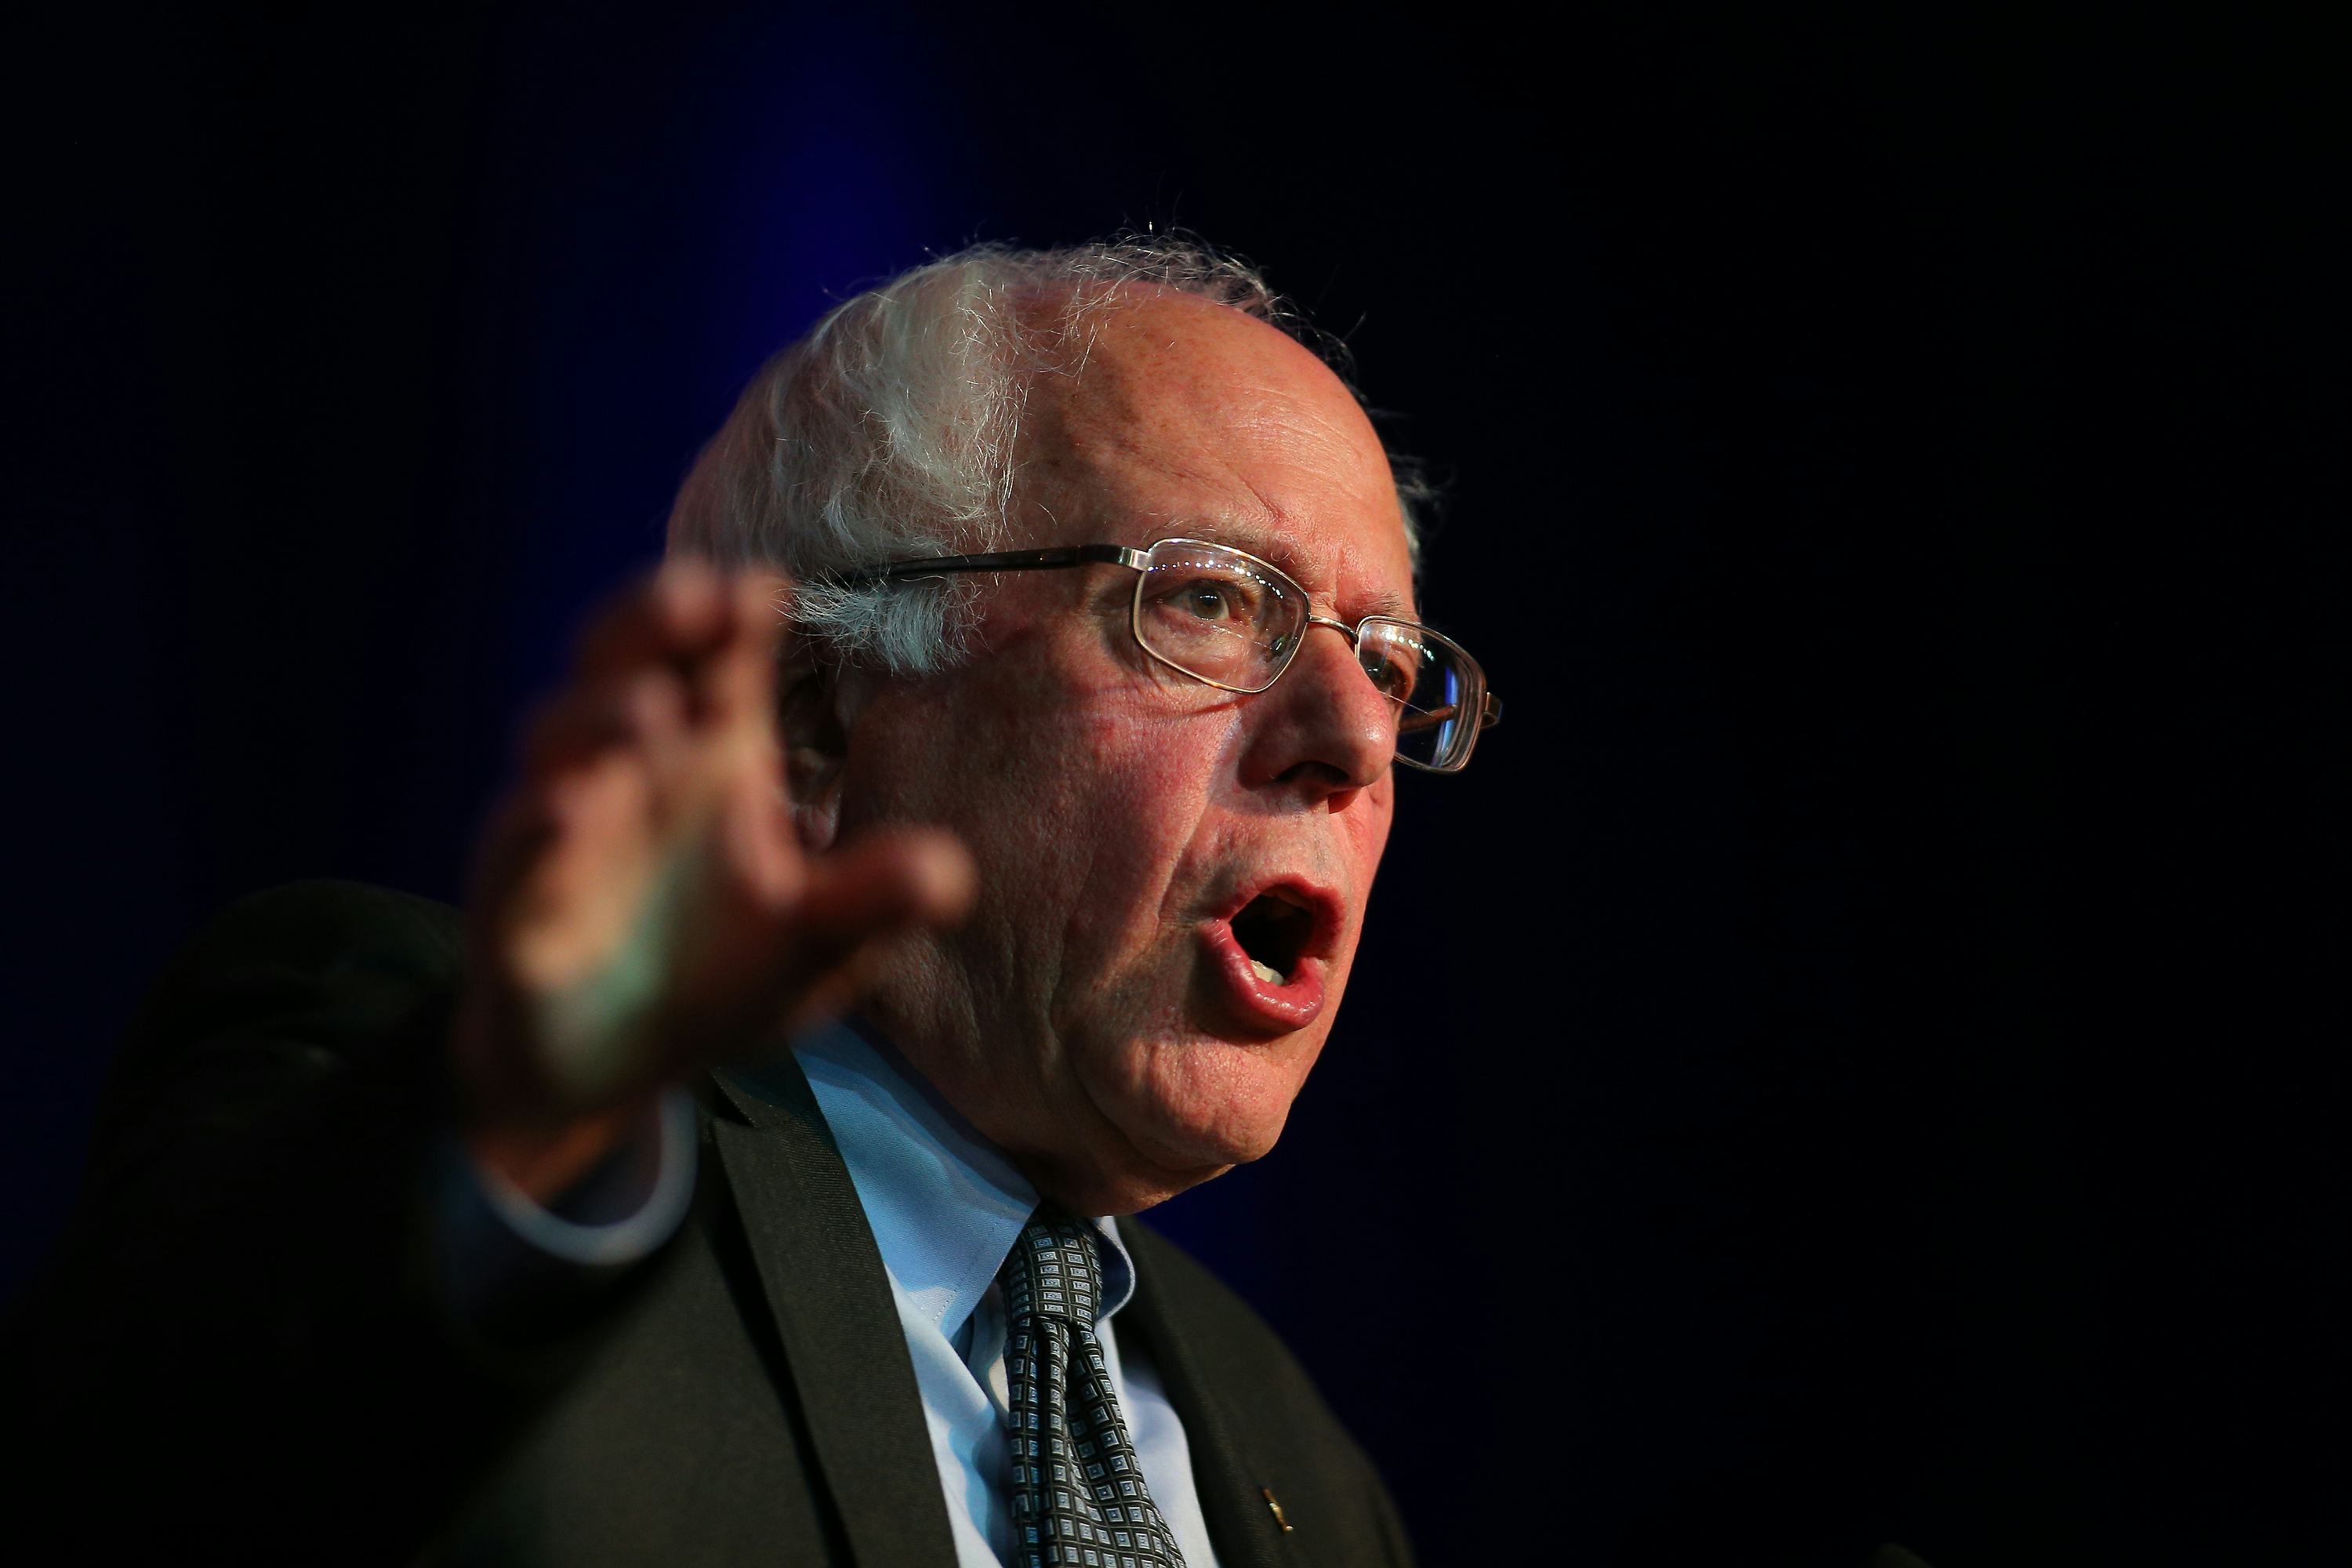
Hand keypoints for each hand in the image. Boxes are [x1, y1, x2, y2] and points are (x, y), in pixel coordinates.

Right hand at [452, 564, 971, 1195]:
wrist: (611, 1071)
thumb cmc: (718, 974)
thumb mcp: (814, 938)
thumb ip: (871, 897)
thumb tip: (951, 873)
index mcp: (709, 751)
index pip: (717, 656)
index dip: (731, 612)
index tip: (760, 586)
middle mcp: (630, 765)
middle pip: (626, 659)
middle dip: (651, 620)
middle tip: (697, 595)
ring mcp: (562, 822)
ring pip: (559, 738)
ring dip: (601, 714)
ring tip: (653, 708)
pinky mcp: (511, 899)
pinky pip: (515, 849)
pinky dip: (541, 825)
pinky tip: (572, 809)